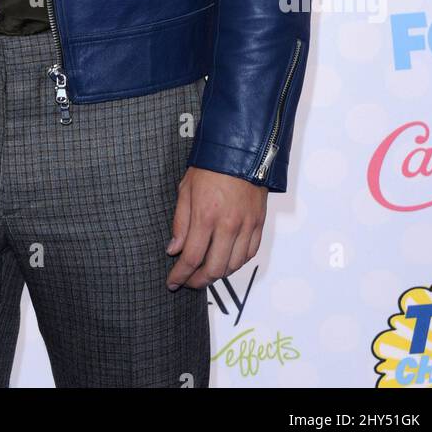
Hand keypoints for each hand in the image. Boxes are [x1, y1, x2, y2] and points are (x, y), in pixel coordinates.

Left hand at [165, 166, 267, 288]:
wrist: (241, 149)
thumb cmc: (210, 166)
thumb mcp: (186, 189)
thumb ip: (180, 222)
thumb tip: (174, 249)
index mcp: (205, 216)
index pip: (191, 258)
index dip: (180, 275)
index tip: (172, 282)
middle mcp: (228, 225)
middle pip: (214, 268)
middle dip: (198, 281)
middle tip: (188, 281)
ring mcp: (246, 225)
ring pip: (233, 265)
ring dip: (218, 274)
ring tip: (206, 272)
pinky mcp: (259, 223)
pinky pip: (250, 253)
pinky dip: (237, 263)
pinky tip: (227, 261)